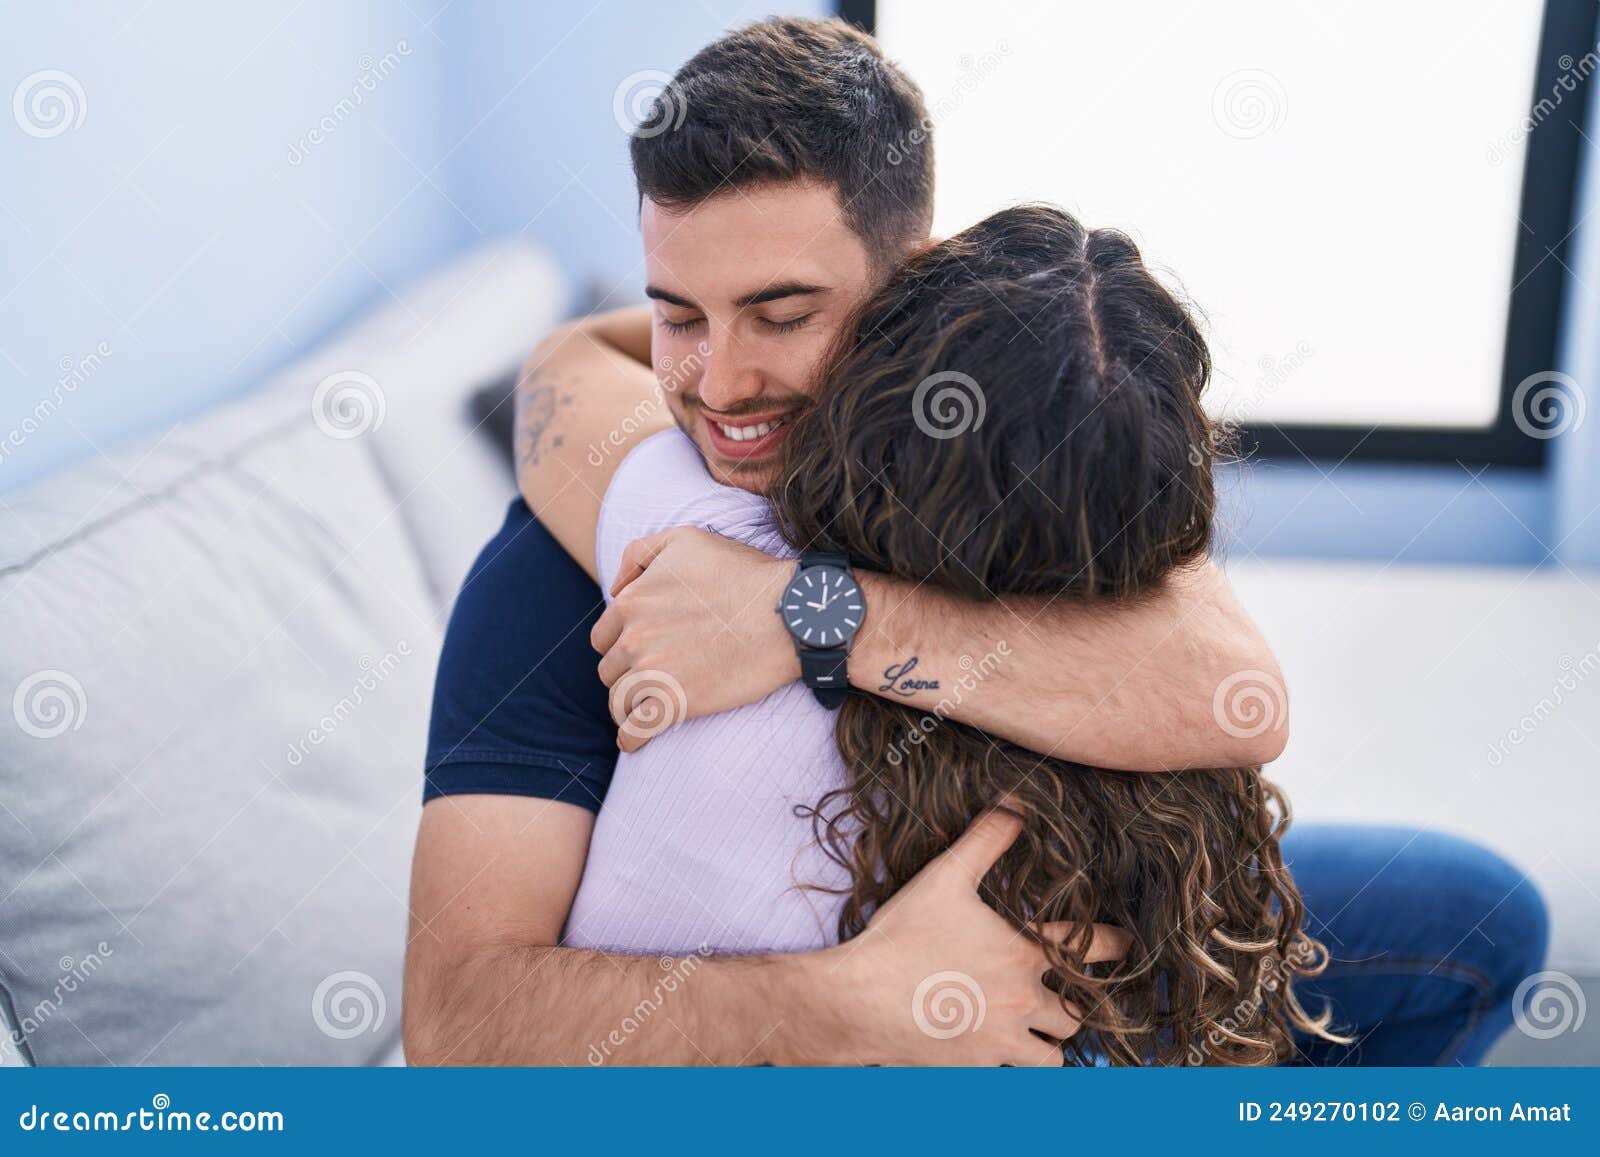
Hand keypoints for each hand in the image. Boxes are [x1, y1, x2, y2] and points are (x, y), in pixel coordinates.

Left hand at [593, 527, 798, 751]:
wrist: (785, 615)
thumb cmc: (742, 573)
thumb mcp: (686, 539)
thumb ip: (639, 553)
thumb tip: (614, 587)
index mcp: (632, 600)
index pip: (604, 635)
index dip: (620, 642)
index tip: (640, 649)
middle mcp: (635, 638)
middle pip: (609, 669)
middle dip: (625, 672)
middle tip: (650, 675)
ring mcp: (652, 673)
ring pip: (619, 700)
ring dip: (627, 705)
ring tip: (642, 709)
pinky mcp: (675, 704)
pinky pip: (636, 730)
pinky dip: (631, 738)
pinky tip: (634, 741)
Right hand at [815, 809, 1129, 1065]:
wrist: (860, 1000)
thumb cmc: (902, 937)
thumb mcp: (945, 877)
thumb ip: (986, 838)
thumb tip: (1017, 803)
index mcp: (1022, 954)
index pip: (1089, 949)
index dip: (1113, 945)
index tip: (1124, 944)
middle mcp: (1022, 1001)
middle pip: (1075, 1013)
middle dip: (1072, 1005)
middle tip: (1063, 998)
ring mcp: (1002, 1040)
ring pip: (1054, 1056)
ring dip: (1049, 1043)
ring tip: (1036, 1032)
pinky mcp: (977, 1068)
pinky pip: (1015, 1077)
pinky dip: (1014, 1067)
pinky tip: (999, 1054)